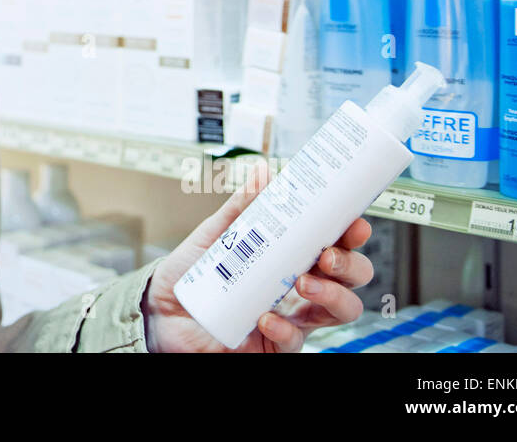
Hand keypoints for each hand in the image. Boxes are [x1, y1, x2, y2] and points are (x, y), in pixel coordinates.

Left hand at [141, 157, 372, 352]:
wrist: (162, 312)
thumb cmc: (192, 274)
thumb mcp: (215, 235)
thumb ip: (240, 208)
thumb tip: (262, 172)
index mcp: (291, 257)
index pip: (336, 245)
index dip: (352, 235)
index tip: (354, 223)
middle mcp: (299, 288)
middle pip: (350, 279)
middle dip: (350, 265)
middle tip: (327, 255)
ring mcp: (291, 317)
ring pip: (339, 311)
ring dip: (332, 295)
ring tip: (303, 283)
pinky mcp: (274, 344)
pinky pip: (294, 341)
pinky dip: (286, 329)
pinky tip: (266, 318)